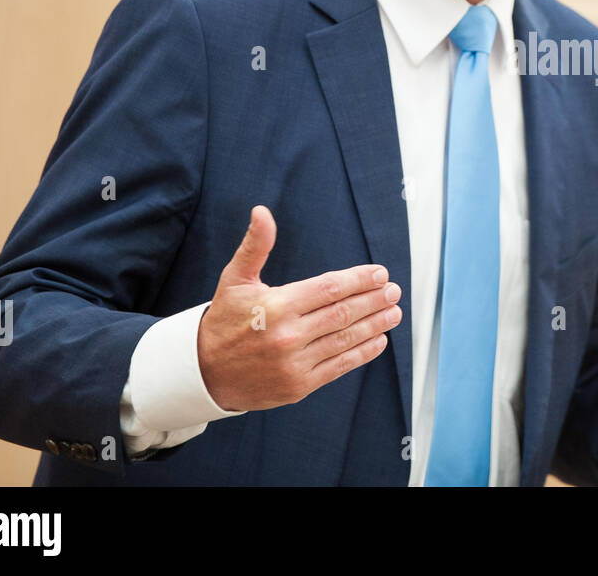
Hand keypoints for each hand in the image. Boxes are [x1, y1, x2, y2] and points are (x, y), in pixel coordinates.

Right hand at [196, 205, 402, 410]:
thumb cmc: (224, 320)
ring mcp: (295, 363)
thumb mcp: (235, 279)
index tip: (380, 273)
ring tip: (394, 312)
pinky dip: (362, 353)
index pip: (330, 288)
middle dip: (374, 300)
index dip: (359, 279)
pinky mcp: (299, 386)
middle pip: (343, 312)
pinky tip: (379, 340)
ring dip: (375, 325)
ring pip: (346, 339)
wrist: (204, 372)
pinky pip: (339, 366)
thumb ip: (255, 245)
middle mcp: (289, 335)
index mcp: (277, 306)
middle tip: (394, 291)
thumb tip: (262, 212)